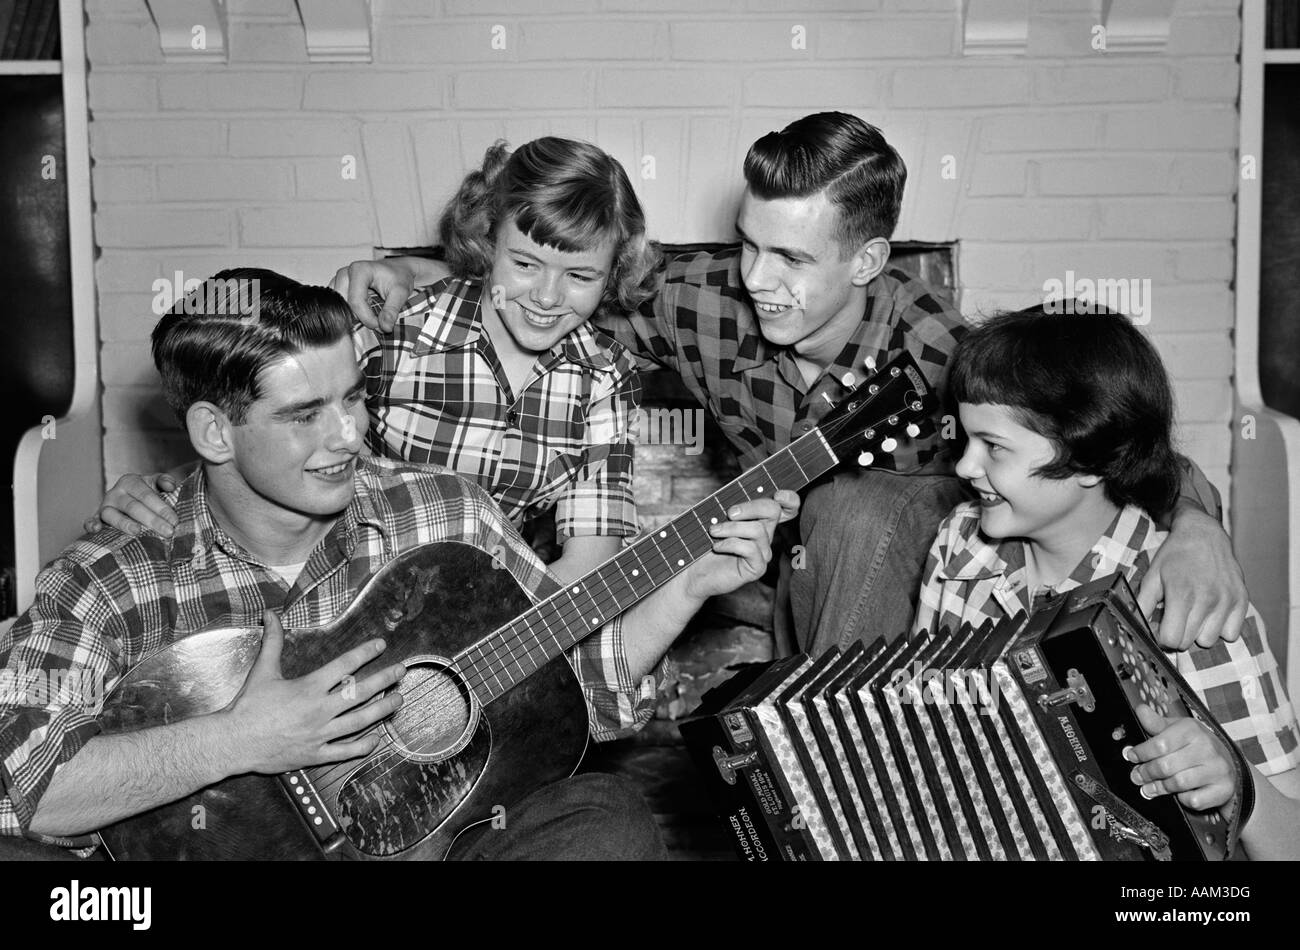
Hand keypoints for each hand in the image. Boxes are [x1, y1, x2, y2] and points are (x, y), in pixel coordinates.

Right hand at [85, 472, 179, 538]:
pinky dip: (91, 524)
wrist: (127, 499)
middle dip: (152, 520)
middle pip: (133, 507)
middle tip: (168, 532)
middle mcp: (116, 493)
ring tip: (137, 531)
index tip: (174, 521)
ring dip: (124, 523)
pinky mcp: (96, 518)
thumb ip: (164, 481)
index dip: (161, 508)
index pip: (147, 495)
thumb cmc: (146, 493)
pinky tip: (96, 529)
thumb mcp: (155, 483)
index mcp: (130, 482)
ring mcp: (105, 506)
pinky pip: (91, 520)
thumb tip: (170, 485)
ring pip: (112, 514)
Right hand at [219, 609, 406, 774]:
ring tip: (399, 699)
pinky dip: (363, 746)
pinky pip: (345, 751)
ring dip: (383, 709)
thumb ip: (273, 641)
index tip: (381, 645)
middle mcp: (320, 709)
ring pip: (360, 721)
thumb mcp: (262, 670)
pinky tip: (376, 739)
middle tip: (402, 670)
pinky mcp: (315, 754)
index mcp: (309, 687)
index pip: (345, 665)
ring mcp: (320, 733)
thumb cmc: (248, 706)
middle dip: (385, 679)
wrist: (233, 742)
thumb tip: (271, 614)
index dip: (365, 652)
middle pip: (361, 692)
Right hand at [330, 257, 449, 331]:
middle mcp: (345, 273)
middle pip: (345, 305)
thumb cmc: (398, 276)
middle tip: (378, 322)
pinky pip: (339, 306)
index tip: (381, 326)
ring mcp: (339, 281)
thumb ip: (392, 310)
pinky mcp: (338, 288)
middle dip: (360, 318)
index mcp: (359, 270)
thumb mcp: (401, 292)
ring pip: (340, 307)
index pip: (356, 301)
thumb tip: (385, 327)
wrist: (397, 270)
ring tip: (372, 315)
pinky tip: (365, 312)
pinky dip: (351, 314)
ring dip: (355, 317)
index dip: (367, 318)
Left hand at [679, 490, 799, 602]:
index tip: (778, 494)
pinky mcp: (757, 567)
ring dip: (731, 528)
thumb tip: (732, 492)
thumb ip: (728, 505)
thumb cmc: (702, 542)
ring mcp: (763, 552)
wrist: (693, 572)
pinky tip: (716, 547)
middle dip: (751, 507)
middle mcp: (765, 535)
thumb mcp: (714, 517)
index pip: (786, 507)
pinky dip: (730, 544)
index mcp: (759, 520)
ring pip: (757, 530)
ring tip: (713, 531)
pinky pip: (750, 549)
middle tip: (729, 512)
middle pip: (773, 510)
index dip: (789, 499)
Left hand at [1125, 704, 1235, 814]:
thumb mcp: (1177, 728)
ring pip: (1178, 783)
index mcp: (1192, 730)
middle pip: (1166, 765)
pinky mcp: (1223, 789)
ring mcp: (1217, 770)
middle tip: (1136, 776)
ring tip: (1148, 788)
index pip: (1160, 744)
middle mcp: (1207, 749)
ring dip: (1159, 787)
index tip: (1131, 756)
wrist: (1228, 763)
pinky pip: (1194, 800)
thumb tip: (1140, 710)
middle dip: (1146, 772)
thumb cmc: (1196, 744)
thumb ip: (1156, 723)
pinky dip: (1183, 799)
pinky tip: (1177, 794)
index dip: (1142, 752)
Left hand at [1137, 505, 1247, 649]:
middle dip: (1178, 633)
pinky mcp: (1241, 600)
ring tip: (1194, 613)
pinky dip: (1220, 628)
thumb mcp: (1152, 576)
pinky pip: (1231, 634)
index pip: (1172, 639)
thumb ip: (1143, 604)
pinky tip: (1211, 612)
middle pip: (1188, 642)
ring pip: (1209, 640)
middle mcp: (1207, 599)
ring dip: (1199, 632)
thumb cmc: (1175, 556)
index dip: (1161, 637)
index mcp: (1181, 594)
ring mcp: (1227, 601)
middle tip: (1175, 617)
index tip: (1161, 628)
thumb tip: (1138, 626)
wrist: (1203, 534)